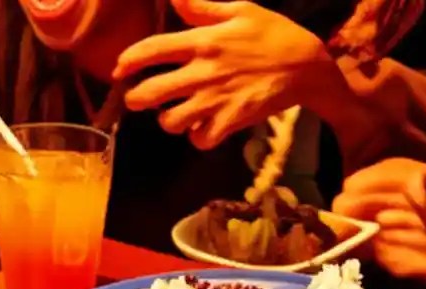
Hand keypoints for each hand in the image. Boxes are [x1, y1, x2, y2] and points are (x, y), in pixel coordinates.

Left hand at [112, 0, 337, 148]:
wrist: (307, 67)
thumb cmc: (274, 34)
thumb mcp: (241, 10)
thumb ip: (202, 8)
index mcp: (203, 41)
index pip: (151, 50)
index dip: (127, 61)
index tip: (118, 70)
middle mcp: (203, 72)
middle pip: (150, 92)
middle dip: (135, 98)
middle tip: (138, 98)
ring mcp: (216, 100)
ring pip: (171, 121)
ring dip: (168, 119)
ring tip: (175, 113)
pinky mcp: (231, 122)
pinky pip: (200, 139)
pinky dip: (197, 136)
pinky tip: (202, 127)